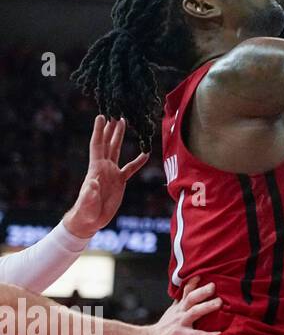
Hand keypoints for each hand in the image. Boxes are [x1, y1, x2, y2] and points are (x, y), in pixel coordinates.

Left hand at [63, 116, 148, 238]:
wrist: (90, 221)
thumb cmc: (85, 213)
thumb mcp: (87, 204)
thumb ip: (90, 194)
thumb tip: (94, 184)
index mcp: (96, 169)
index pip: (97, 145)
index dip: (99, 131)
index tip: (101, 116)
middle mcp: (103, 167)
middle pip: (108, 143)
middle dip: (111, 128)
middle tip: (115, 113)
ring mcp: (111, 173)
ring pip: (116, 150)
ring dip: (119, 136)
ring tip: (123, 122)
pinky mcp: (119, 181)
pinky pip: (130, 168)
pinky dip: (137, 161)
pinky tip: (145, 153)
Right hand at [144, 280, 221, 334]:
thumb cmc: (164, 328)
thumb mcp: (172, 311)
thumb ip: (181, 301)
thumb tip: (190, 289)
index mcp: (179, 307)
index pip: (186, 291)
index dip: (193, 282)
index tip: (202, 274)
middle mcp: (180, 313)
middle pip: (191, 298)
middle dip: (202, 291)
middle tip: (213, 286)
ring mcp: (180, 324)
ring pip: (194, 312)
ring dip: (207, 306)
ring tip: (219, 303)